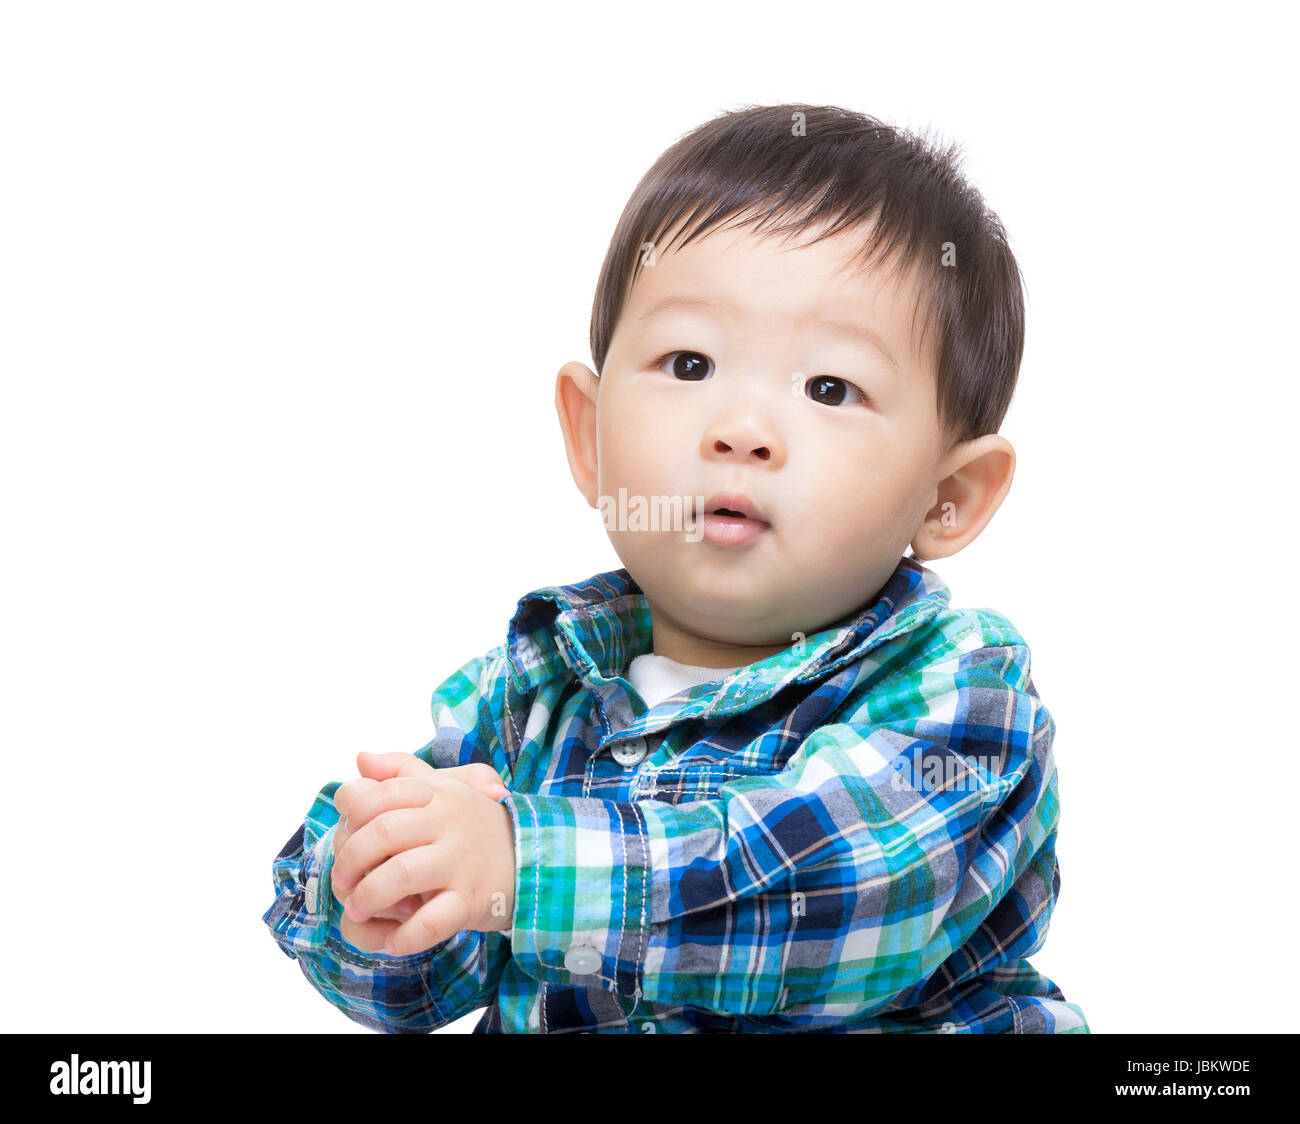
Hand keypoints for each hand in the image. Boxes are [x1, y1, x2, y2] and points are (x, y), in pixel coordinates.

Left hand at [331, 751, 515, 956]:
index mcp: (438, 793)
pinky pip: (431, 922)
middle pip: (384, 833)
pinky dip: (405, 936)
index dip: (352, 816)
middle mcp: (449, 823)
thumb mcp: (444, 788)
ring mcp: (460, 862)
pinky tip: (394, 940)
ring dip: (369, 897)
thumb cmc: (474, 825)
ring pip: (402, 875)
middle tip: (343, 881)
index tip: (344, 835)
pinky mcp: (470, 900)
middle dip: (351, 860)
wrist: (532, 858)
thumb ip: (401, 770)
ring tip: (358, 910)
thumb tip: (361, 759)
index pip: (381, 794)